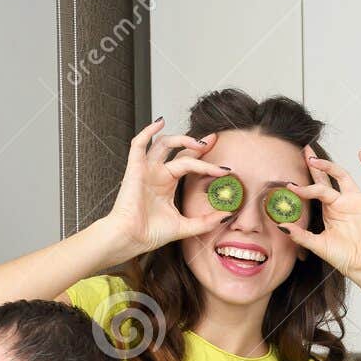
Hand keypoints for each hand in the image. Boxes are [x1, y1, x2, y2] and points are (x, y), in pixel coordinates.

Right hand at [102, 117, 233, 257]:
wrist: (131, 239)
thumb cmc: (151, 233)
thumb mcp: (186, 226)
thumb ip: (207, 221)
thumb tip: (228, 214)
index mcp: (168, 183)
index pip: (189, 164)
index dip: (206, 162)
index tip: (225, 168)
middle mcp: (158, 173)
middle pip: (180, 151)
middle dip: (198, 145)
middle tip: (214, 141)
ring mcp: (146, 169)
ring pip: (163, 143)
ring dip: (181, 139)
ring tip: (199, 143)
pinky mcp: (135, 168)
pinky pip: (138, 144)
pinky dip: (148, 131)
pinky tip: (159, 122)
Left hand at [276, 148, 360, 282]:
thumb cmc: (345, 258)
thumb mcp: (317, 245)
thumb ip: (300, 235)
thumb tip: (281, 225)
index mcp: (329, 210)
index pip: (314, 191)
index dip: (302, 187)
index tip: (288, 185)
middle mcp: (341, 203)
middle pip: (326, 177)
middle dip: (315, 164)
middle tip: (303, 150)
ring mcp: (356, 202)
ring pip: (343, 176)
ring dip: (329, 166)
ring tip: (314, 160)